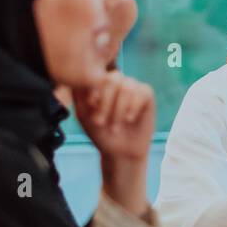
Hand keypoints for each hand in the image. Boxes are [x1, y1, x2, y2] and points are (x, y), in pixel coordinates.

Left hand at [73, 72, 155, 215]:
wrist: (120, 152)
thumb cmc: (100, 133)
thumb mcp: (83, 114)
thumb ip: (78, 94)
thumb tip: (79, 77)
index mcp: (101, 83)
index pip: (97, 75)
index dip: (93, 92)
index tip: (90, 108)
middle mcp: (118, 81)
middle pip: (113, 79)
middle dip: (105, 102)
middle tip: (100, 122)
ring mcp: (133, 86)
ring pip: (127, 87)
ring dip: (119, 110)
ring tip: (115, 127)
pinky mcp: (147, 95)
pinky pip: (142, 92)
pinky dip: (134, 107)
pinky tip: (129, 119)